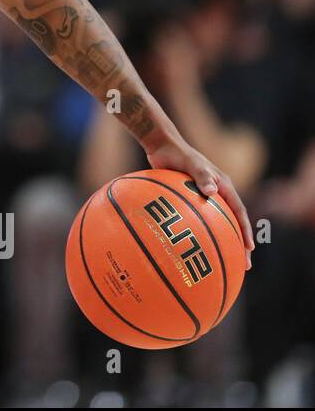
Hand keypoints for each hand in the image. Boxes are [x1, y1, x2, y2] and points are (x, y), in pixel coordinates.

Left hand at [145, 133, 254, 268]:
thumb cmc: (178, 153)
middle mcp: (217, 193)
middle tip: (243, 265)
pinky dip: (198, 232)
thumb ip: (201, 176)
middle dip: (239, 243)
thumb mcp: (192, 163)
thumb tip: (212, 192)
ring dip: (221, 241)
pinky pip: (197, 219)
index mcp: (224, 186)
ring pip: (216, 223)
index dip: (245, 231)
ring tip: (222, 261)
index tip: (249, 248)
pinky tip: (191, 246)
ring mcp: (204, 196)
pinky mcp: (190, 198)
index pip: (239, 212)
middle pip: (232, 222)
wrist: (161, 145)